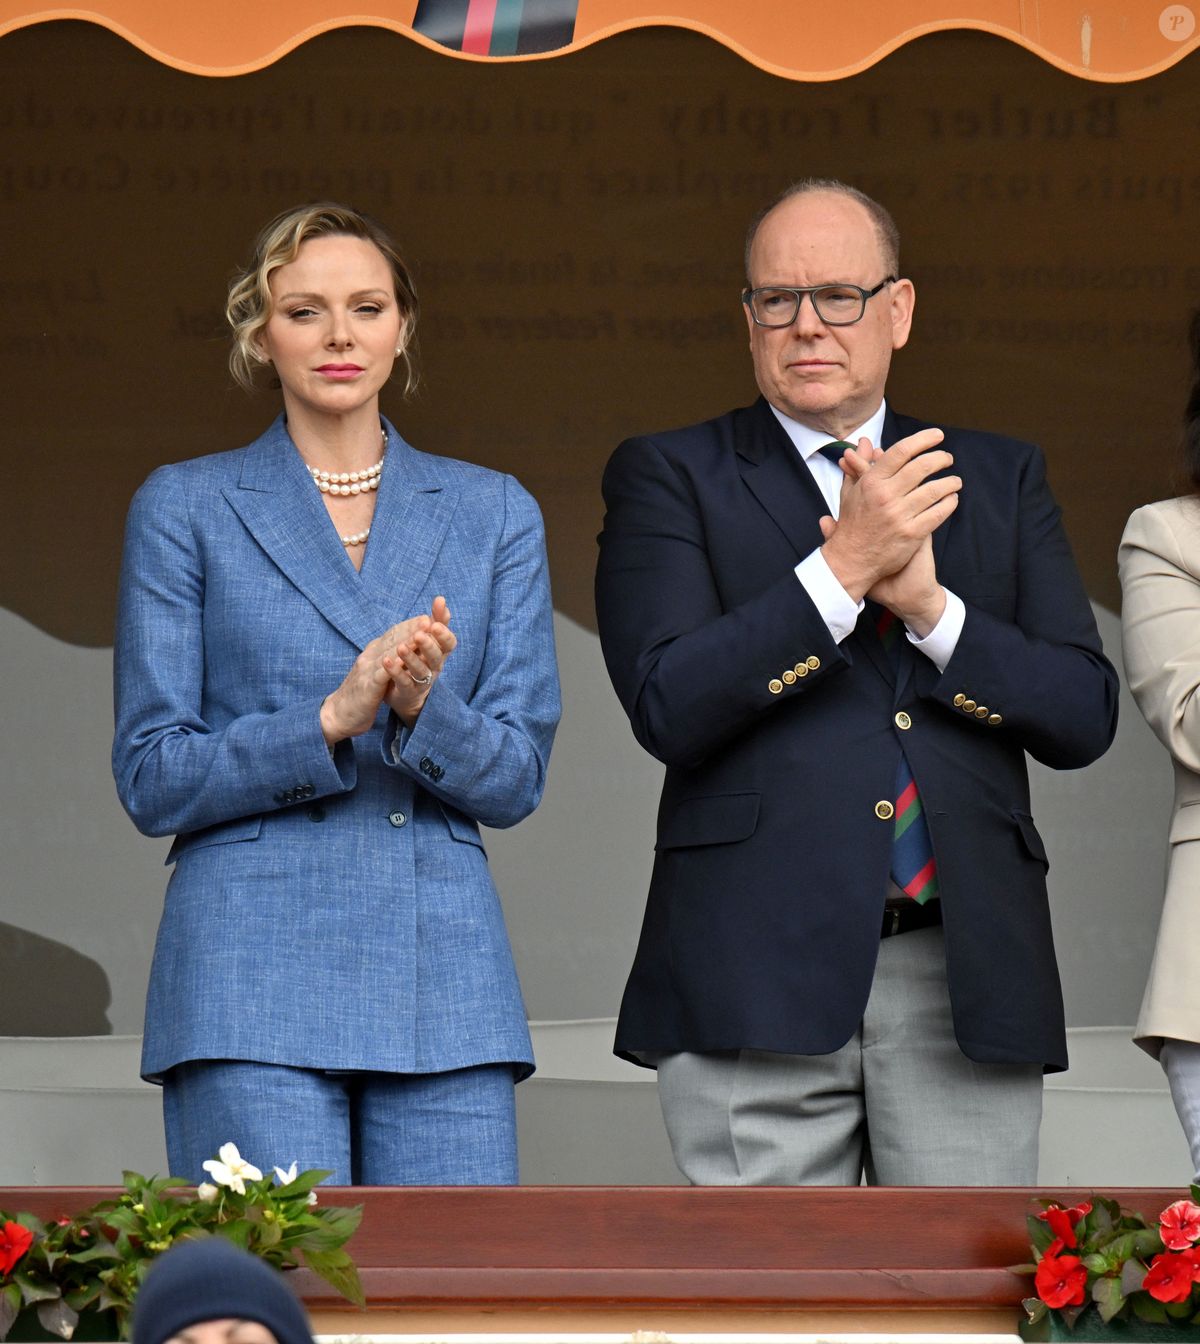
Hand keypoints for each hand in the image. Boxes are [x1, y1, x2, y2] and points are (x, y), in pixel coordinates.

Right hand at [320, 611, 437, 744]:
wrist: (339, 714)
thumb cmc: (360, 694)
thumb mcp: (373, 672)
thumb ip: (385, 659)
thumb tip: (400, 648)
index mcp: (372, 654)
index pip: (392, 635)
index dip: (409, 626)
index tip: (426, 618)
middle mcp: (369, 657)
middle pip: (392, 640)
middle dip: (410, 629)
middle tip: (428, 619)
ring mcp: (367, 670)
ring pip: (388, 653)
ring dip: (405, 643)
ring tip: (421, 634)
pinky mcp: (367, 686)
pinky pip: (382, 674)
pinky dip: (393, 665)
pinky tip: (405, 659)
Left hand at [381, 595, 457, 727]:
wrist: (407, 692)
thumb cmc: (420, 659)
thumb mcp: (428, 638)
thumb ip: (435, 620)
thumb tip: (441, 599)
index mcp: (440, 653)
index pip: (449, 643)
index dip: (444, 634)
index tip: (435, 624)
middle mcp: (434, 667)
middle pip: (437, 657)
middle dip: (429, 645)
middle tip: (420, 634)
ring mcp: (422, 680)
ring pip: (421, 670)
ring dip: (411, 658)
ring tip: (401, 647)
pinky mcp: (408, 691)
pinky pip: (404, 682)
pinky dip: (395, 672)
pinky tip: (386, 661)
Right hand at [818, 428, 958, 602]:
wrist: (851, 560)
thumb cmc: (852, 524)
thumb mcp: (850, 491)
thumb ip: (859, 465)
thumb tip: (864, 442)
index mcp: (871, 482)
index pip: (901, 451)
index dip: (923, 439)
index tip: (937, 436)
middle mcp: (886, 496)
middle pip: (922, 467)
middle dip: (941, 459)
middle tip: (947, 459)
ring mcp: (900, 516)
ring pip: (934, 490)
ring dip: (950, 482)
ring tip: (955, 481)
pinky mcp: (912, 534)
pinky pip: (938, 513)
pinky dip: (949, 503)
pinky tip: (951, 500)